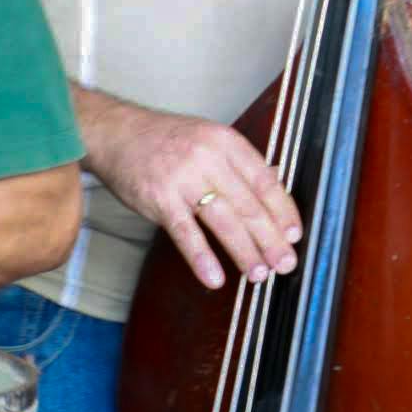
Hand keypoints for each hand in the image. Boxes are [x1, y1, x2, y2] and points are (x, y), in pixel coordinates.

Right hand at [88, 99, 297, 291]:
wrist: (116, 132)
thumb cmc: (165, 139)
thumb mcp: (208, 138)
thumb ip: (240, 162)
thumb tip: (276, 180)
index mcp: (225, 142)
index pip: (265, 180)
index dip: (283, 210)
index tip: (295, 234)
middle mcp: (208, 157)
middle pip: (248, 205)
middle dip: (271, 239)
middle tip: (285, 264)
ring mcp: (183, 178)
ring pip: (223, 221)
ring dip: (245, 252)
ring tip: (259, 274)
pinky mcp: (160, 199)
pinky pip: (186, 234)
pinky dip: (202, 258)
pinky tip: (215, 278)